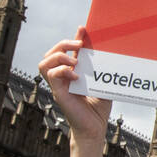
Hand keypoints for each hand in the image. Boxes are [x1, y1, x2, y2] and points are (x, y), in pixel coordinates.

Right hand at [38, 25, 111, 141]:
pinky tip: (76, 76)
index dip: (74, 38)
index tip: (83, 29)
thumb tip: (111, 53)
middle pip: (50, 53)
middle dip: (63, 43)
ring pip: (44, 63)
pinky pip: (51, 77)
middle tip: (79, 45)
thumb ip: (104, 70)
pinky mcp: (58, 94)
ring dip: (58, 56)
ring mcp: (58, 85)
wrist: (95, 127)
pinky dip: (62, 71)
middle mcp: (62, 77)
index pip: (68, 51)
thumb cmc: (98, 107)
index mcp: (72, 73)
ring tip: (74, 61)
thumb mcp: (103, 84)